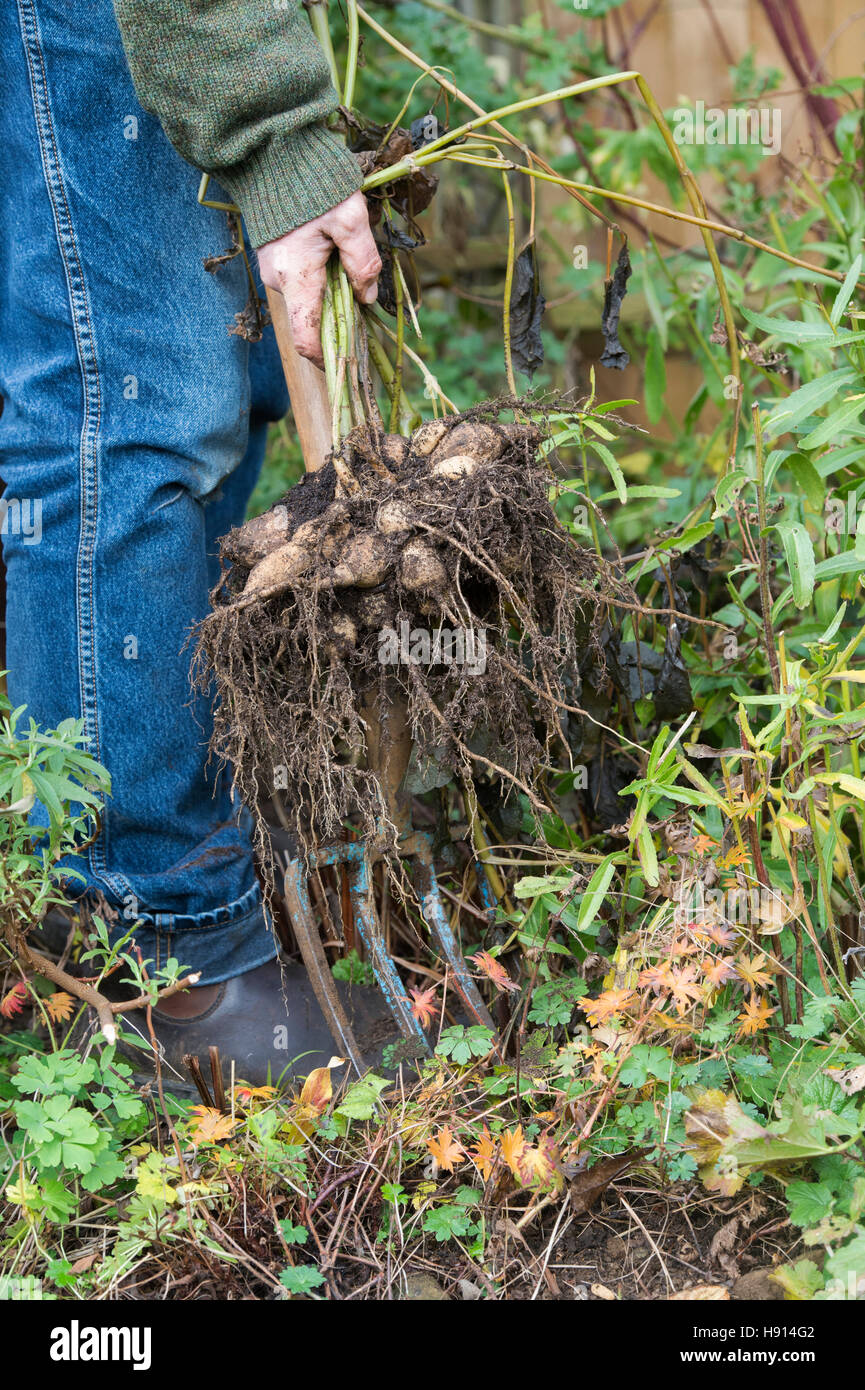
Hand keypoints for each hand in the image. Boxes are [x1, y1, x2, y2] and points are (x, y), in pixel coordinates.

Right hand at [256, 191, 381, 368]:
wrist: (272, 151)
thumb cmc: (313, 182)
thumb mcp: (350, 218)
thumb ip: (363, 261)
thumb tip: (367, 298)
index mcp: (296, 279)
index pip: (307, 340)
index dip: (329, 358)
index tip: (352, 358)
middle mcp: (279, 282)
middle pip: (313, 319)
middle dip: (341, 316)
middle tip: (364, 291)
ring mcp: (274, 271)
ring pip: (309, 299)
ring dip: (334, 292)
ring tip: (349, 260)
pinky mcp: (276, 258)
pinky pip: (302, 282)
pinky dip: (322, 278)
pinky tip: (334, 252)